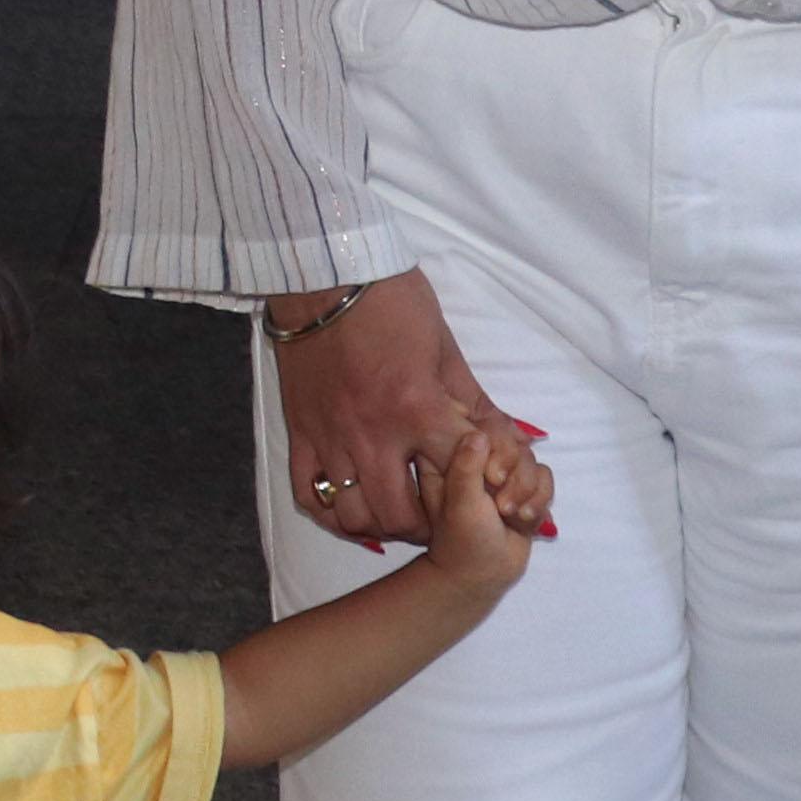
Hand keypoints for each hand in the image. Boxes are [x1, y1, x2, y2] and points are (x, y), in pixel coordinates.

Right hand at [268, 265, 523, 549]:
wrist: (324, 274)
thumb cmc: (391, 302)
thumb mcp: (444, 347)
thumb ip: (469, 399)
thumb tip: (502, 436)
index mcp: (415, 407)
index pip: (459, 472)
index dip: (478, 489)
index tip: (482, 491)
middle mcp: (371, 433)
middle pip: (401, 514)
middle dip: (426, 526)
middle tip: (436, 517)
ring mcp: (330, 438)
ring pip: (353, 514)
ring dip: (380, 525)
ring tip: (395, 514)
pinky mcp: (299, 433)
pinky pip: (308, 495)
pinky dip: (330, 512)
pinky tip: (350, 506)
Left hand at [406, 422, 552, 590]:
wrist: (483, 575)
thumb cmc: (462, 540)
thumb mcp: (459, 502)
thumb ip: (466, 467)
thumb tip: (478, 434)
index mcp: (450, 457)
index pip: (479, 427)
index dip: (495, 446)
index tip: (492, 476)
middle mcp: (477, 459)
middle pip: (512, 441)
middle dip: (515, 476)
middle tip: (501, 505)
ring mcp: (502, 473)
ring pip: (531, 459)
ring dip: (527, 491)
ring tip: (512, 515)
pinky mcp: (523, 488)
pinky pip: (544, 477)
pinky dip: (540, 499)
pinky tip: (527, 520)